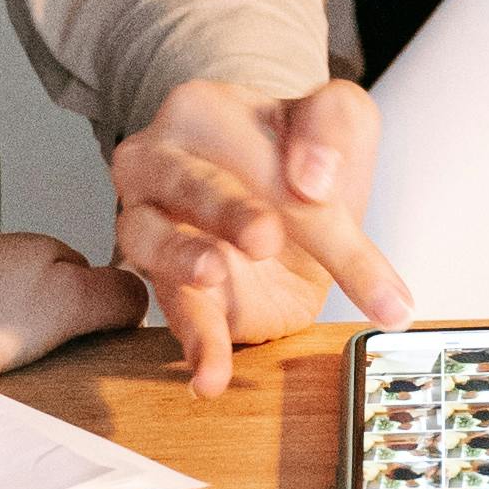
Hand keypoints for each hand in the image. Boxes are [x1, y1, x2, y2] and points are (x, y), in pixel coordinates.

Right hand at [107, 76, 411, 396]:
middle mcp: (161, 165)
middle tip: (265, 236)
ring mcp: (153, 227)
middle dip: (225, 210)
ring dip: (183, 260)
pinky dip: (196, 344)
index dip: (294, 164)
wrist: (280, 210)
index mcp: (201, 112)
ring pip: (150, 239)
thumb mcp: (338, 122)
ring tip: (214, 274)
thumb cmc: (297, 159)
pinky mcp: (165, 287)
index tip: (325, 192)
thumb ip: (333, 125)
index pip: (247, 135)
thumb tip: (313, 175)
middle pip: (188, 183)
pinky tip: (211, 376)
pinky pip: (174, 312)